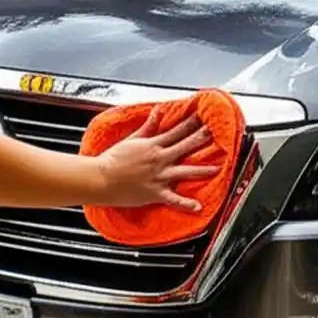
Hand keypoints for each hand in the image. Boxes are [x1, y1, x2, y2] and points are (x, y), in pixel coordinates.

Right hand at [93, 109, 219, 210]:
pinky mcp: (155, 192)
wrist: (99, 179)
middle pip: (185, 146)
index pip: (177, 131)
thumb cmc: (112, 159)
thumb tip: (159, 111)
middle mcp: (159, 159)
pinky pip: (173, 199)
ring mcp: (159, 176)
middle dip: (201, 138)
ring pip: (185, 171)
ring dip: (202, 170)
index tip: (203, 117)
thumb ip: (149, 126)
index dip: (191, 123)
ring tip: (217, 168)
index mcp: (153, 145)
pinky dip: (186, 203)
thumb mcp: (131, 139)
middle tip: (215, 132)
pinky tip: (198, 206)